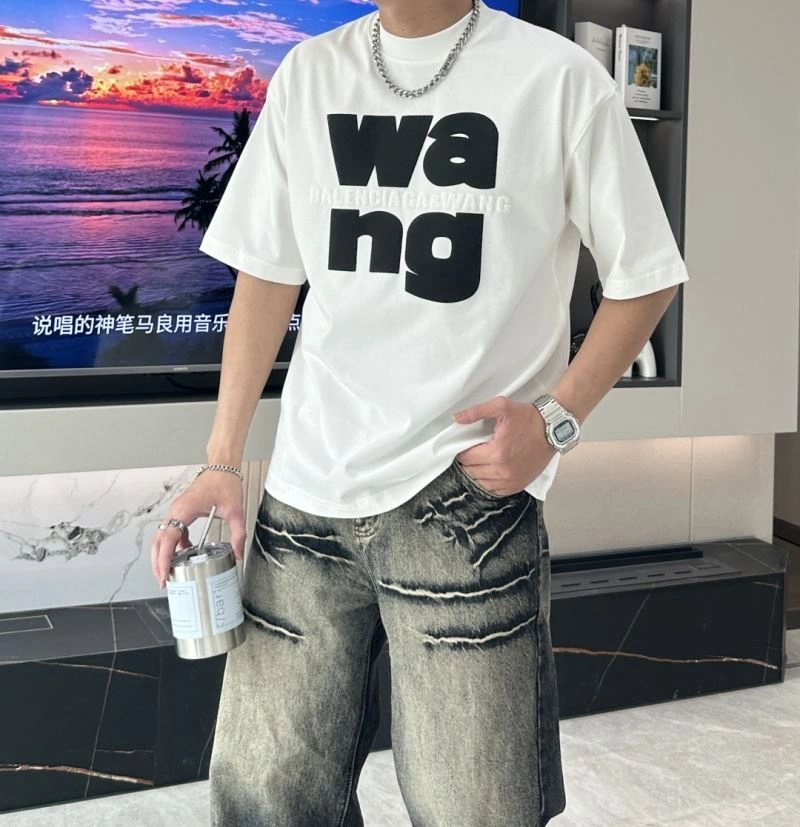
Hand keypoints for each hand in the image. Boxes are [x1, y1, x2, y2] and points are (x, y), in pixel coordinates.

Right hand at [149, 472, 246, 588]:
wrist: (222, 467)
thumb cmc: (224, 482)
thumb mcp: (235, 511)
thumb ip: (238, 534)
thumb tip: (238, 554)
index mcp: (184, 511)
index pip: (167, 540)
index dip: (163, 560)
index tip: (164, 575)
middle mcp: (175, 511)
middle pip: (158, 542)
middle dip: (158, 563)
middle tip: (163, 580)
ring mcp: (176, 511)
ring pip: (162, 537)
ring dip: (163, 554)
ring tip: (169, 572)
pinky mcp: (181, 511)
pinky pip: (171, 531)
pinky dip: (174, 544)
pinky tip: (185, 553)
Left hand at [452, 395, 556, 496]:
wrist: (553, 429)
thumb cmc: (528, 418)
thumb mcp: (501, 406)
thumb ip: (476, 412)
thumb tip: (457, 419)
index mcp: (496, 452)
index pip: (466, 458)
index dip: (463, 451)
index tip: (467, 446)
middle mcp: (503, 470)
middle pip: (472, 472)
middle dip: (469, 462)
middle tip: (474, 452)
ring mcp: (512, 480)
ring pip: (481, 483)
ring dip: (478, 473)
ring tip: (481, 462)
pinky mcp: (519, 485)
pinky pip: (496, 491)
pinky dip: (490, 483)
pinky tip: (491, 473)